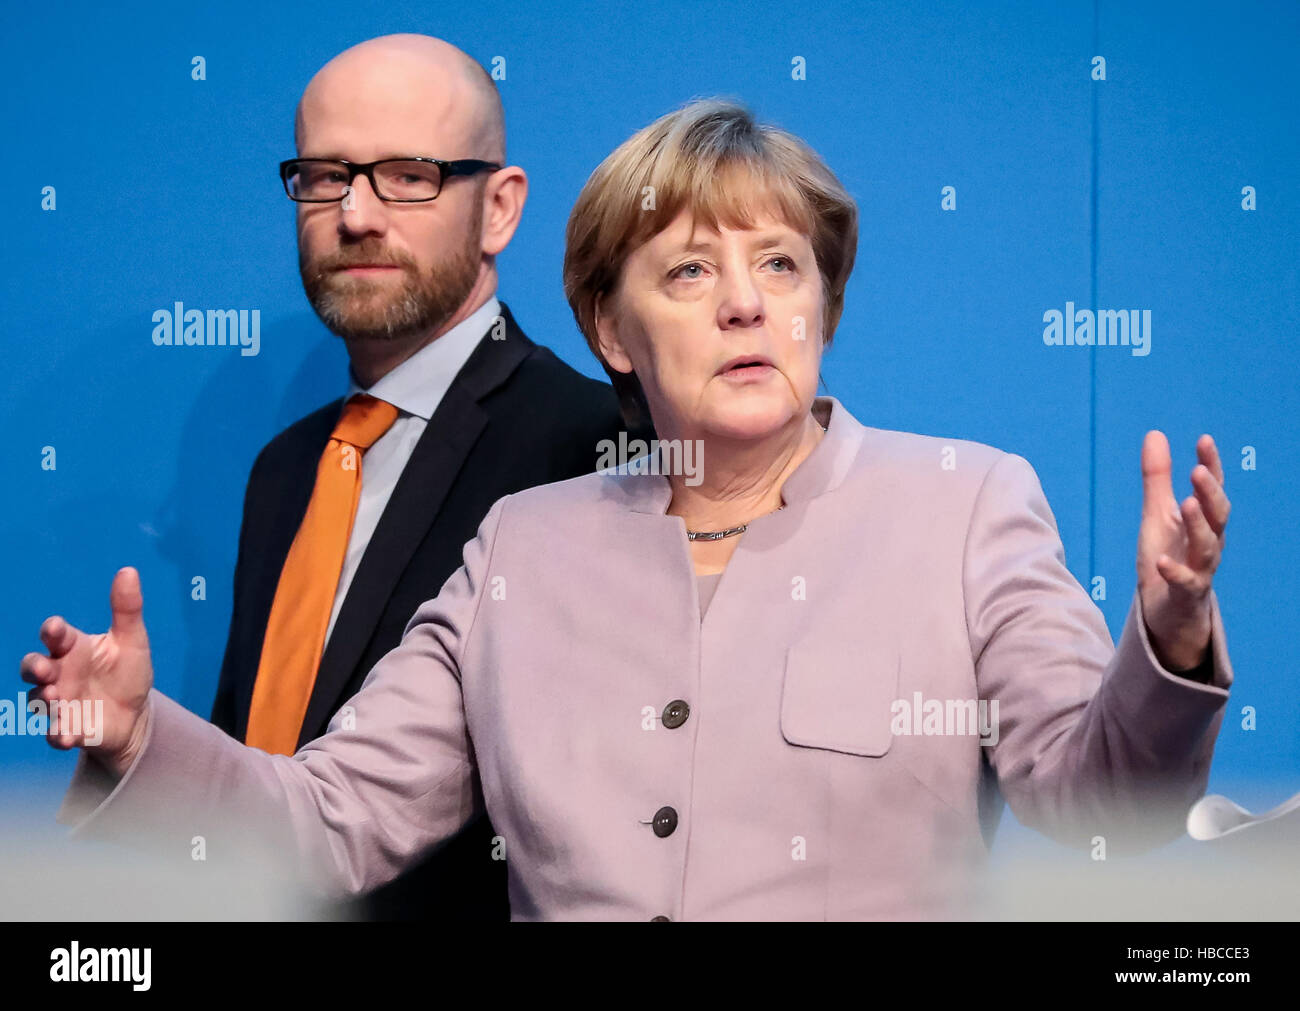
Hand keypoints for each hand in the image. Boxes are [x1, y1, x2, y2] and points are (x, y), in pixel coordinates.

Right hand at [20, 567, 153, 775]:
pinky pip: (55, 732)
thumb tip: (128, 570)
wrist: (136, 714)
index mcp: (74, 647)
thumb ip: (127, 609)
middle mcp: (60, 673)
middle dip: (34, 667)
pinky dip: (58, 734)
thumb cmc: (127, 672)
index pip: (56, 634)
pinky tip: (67, 736)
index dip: (53, 631)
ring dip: (44, 699)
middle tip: (45, 669)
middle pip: (33, 667)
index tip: (56, 629)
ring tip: (56, 697)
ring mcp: (61, 701)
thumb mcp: (132, 640)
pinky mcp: (68, 728)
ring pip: (38, 699)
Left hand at [1136, 432, 1229, 670]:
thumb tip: (1155, 434)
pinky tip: (1161, 561)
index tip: (1204, 440)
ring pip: (1208, 547)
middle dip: (1210, 493)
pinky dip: (1175, 572)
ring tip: (1187, 503)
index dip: (1211, 465)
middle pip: (1218, 516)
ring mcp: (1200, 569)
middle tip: (1197, 471)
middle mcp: (1207, 542)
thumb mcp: (1157, 513)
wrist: (1165, 611)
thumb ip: (1157, 477)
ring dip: (1199, 525)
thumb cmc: (1166, 556)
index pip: (1210, 489)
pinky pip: (1185, 583)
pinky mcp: (1186, 594)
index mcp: (1201, 520)